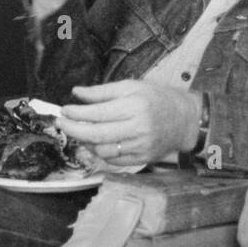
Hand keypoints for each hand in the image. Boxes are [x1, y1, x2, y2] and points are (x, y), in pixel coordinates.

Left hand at [58, 81, 200, 165]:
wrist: (185, 120)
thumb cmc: (157, 99)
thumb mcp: (132, 86)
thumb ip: (102, 91)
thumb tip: (76, 93)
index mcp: (135, 106)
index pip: (97, 113)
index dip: (76, 113)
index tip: (64, 110)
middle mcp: (138, 128)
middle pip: (96, 134)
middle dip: (73, 130)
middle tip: (62, 123)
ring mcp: (140, 146)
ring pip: (102, 150)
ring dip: (86, 142)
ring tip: (82, 132)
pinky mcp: (142, 158)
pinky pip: (113, 160)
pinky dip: (101, 151)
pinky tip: (98, 142)